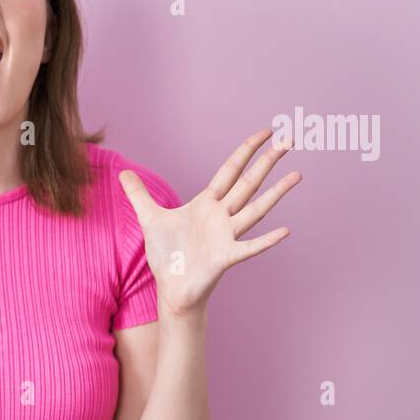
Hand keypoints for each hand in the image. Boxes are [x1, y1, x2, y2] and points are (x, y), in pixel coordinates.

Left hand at [118, 127, 300, 318]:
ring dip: (276, 193)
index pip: (230, 170)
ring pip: (255, 209)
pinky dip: (266, 240)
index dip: (246, 150)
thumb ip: (138, 195)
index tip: (265, 132)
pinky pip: (249, 247)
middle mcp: (221, 216)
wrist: (171, 288)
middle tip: (289, 139)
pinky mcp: (226, 257)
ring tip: (298, 174)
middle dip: (267, 161)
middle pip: (248, 183)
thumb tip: (122, 172)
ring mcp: (226, 235)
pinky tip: (285, 231)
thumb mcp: (149, 219)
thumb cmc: (167, 255)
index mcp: (206, 203)